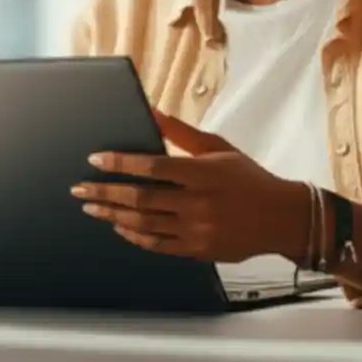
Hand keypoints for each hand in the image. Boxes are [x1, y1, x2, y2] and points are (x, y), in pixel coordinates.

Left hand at [71, 109, 307, 263]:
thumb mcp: (219, 148)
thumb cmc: (248, 178)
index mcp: (203, 174)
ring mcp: (197, 230)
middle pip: (141, 199)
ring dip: (113, 215)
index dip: (121, 164)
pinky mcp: (198, 250)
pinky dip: (135, 236)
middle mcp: (198, 204)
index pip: (153, 168)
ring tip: (91, 207)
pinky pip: (158, 245)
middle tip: (79, 189)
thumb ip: (181, 133)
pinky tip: (119, 226)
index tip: (95, 160)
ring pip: (144, 224)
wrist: (281, 218)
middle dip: (105, 193)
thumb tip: (150, 110)